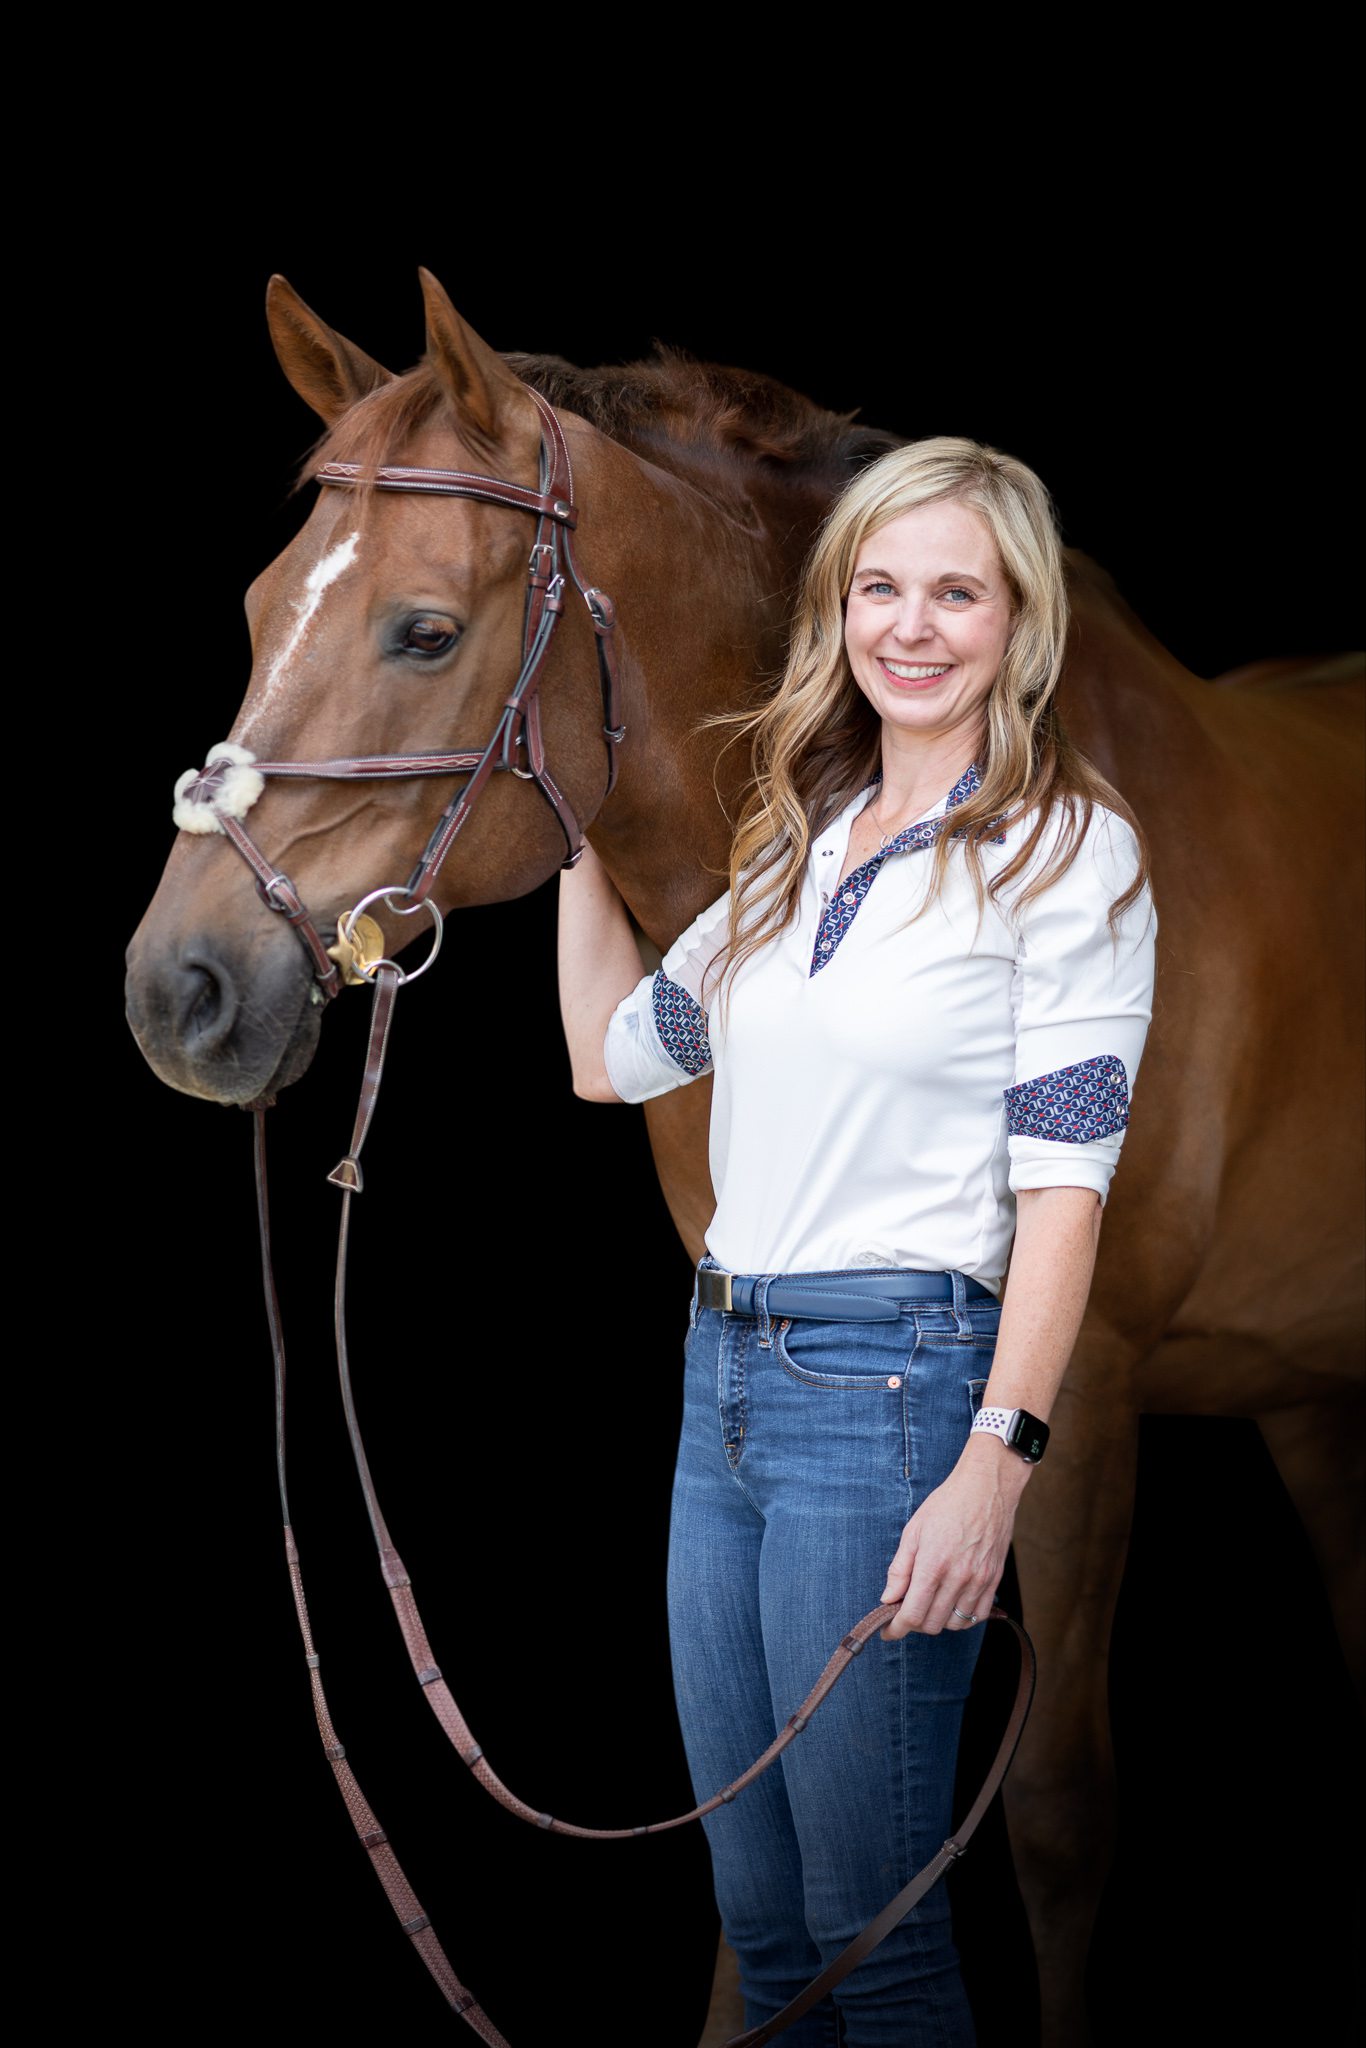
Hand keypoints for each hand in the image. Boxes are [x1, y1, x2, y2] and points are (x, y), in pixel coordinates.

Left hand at [878, 1437, 1028, 1638]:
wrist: (986, 1488)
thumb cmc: (946, 1504)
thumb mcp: (913, 1531)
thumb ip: (899, 1569)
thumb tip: (888, 1599)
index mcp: (932, 1565)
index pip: (912, 1614)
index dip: (896, 1629)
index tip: (888, 1631)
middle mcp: (957, 1578)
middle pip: (932, 1624)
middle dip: (914, 1623)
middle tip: (907, 1610)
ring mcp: (979, 1580)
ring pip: (955, 1624)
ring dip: (938, 1621)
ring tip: (930, 1603)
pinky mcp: (994, 1579)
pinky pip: (979, 1615)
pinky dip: (963, 1618)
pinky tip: (952, 1604)